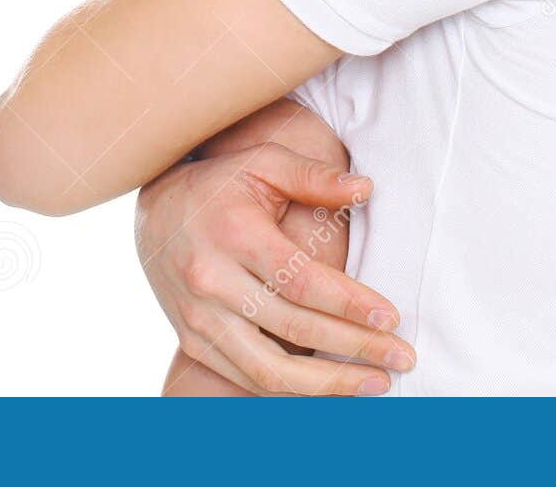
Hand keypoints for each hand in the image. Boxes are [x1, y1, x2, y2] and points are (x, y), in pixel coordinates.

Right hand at [134, 143, 413, 394]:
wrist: (152, 212)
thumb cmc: (220, 184)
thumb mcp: (264, 163)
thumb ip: (314, 177)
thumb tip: (367, 189)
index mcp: (235, 234)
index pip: (301, 280)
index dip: (349, 303)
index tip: (391, 318)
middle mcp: (212, 281)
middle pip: (293, 328)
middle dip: (354, 348)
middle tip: (402, 358)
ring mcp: (198, 319)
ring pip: (267, 370)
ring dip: (327, 386)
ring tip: (376, 385)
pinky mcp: (191, 342)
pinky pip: (245, 379)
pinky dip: (290, 392)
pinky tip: (331, 392)